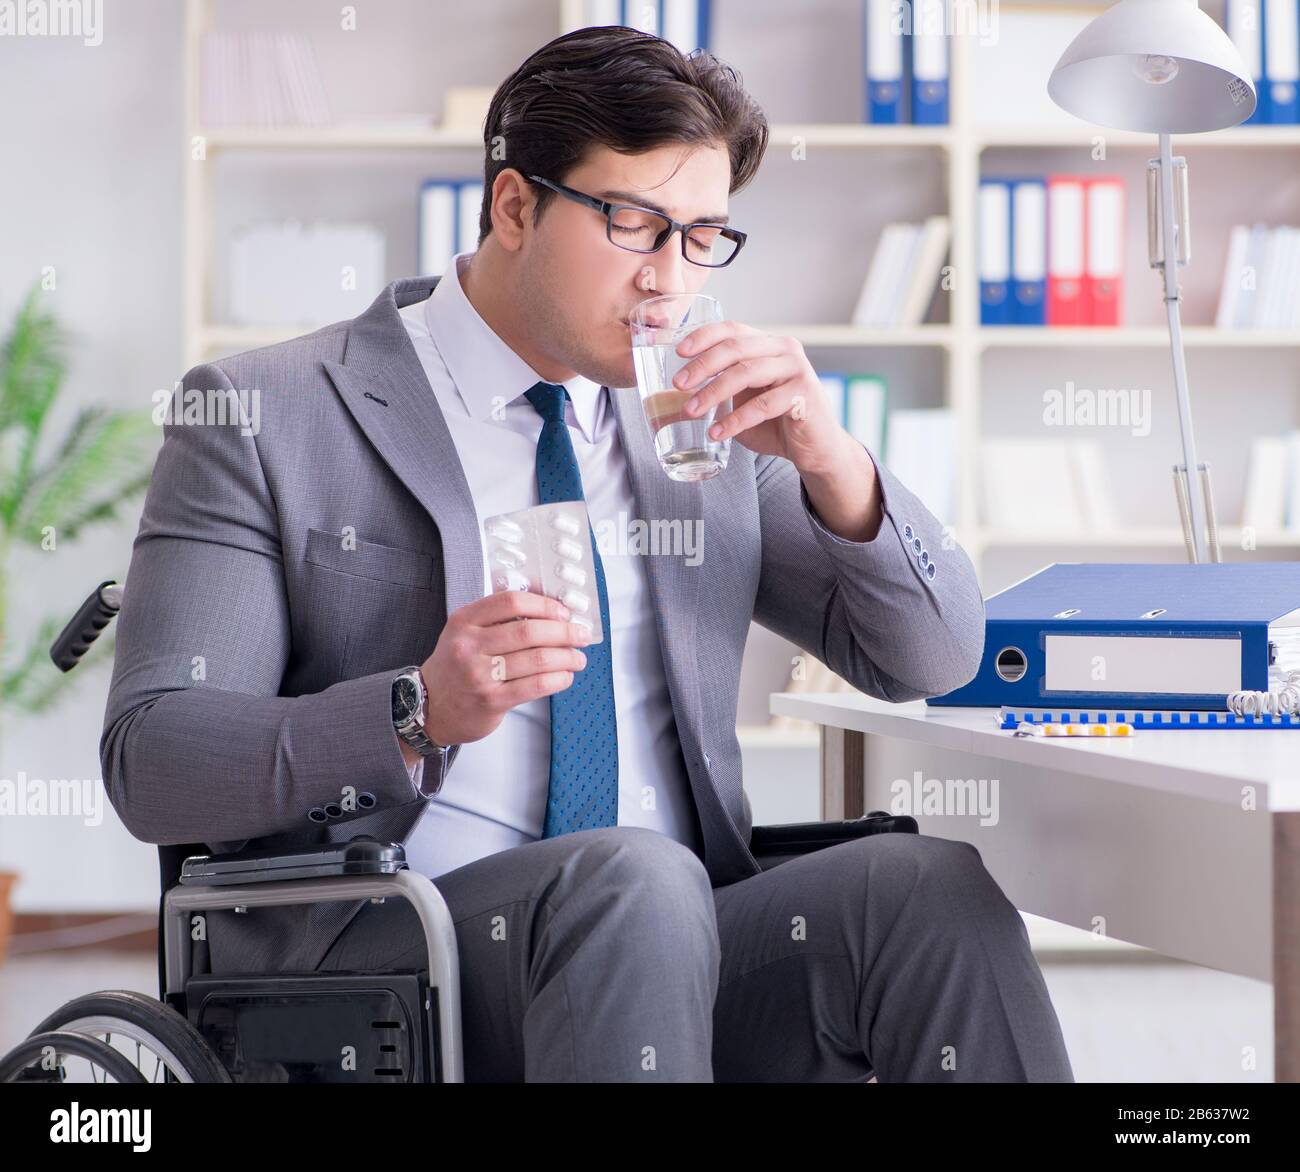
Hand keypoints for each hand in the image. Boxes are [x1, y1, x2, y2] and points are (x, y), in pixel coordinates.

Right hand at [416, 590, 594, 747]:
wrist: (429, 707)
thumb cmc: (455, 668)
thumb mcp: (464, 633)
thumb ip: (497, 620)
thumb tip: (549, 613)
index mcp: (465, 621)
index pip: (511, 601)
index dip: (544, 605)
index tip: (563, 612)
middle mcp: (469, 645)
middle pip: (529, 631)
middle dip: (564, 632)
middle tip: (579, 635)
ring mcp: (480, 674)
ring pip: (537, 659)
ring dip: (567, 657)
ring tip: (577, 658)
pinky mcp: (491, 700)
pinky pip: (536, 686)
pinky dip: (558, 679)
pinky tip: (565, 677)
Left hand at [671, 321, 852, 475]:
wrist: (814, 449)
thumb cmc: (775, 423)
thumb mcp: (742, 401)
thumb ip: (719, 390)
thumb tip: (674, 393)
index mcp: (768, 345)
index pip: (732, 330)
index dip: (704, 336)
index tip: (679, 353)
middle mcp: (785, 349)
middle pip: (736, 348)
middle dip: (703, 365)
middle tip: (679, 385)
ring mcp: (797, 369)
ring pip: (747, 373)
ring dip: (714, 392)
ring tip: (691, 411)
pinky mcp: (804, 395)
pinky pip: (763, 405)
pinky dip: (736, 420)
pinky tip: (717, 432)